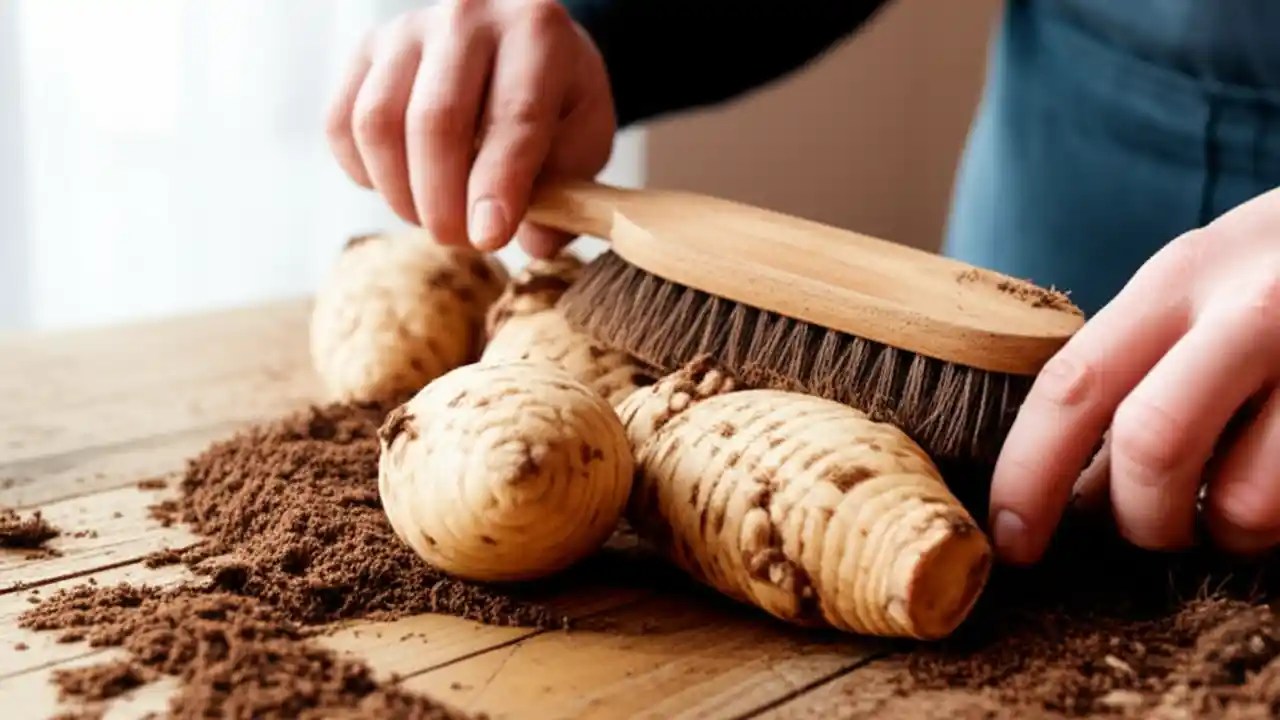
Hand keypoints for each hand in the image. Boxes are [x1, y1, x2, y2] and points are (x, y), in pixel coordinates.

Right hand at [325, 0, 615, 256]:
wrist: (517, 50)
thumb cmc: (554, 100)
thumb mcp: (583, 139)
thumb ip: (566, 194)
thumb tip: (531, 243)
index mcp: (537, 31)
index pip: (514, 115)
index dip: (498, 184)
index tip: (488, 238)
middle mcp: (467, 17)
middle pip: (436, 121)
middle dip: (443, 202)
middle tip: (461, 240)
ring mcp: (407, 30)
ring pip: (378, 124)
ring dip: (401, 194)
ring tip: (435, 217)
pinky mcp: (366, 51)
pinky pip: (342, 125)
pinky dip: (366, 174)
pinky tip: (403, 186)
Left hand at [990, 186, 1279, 562]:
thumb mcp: (1205, 288)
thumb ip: (1138, 369)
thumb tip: (1071, 494)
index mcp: (1181, 278)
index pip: (1072, 386)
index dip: (1026, 477)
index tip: (1009, 543)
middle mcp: (1251, 308)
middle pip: (1152, 446)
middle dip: (1138, 518)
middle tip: (1152, 529)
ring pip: (1246, 504)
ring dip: (1229, 535)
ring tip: (1241, 504)